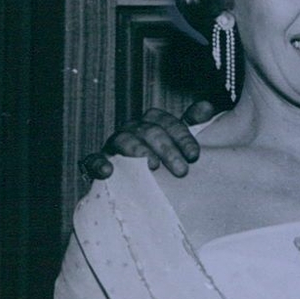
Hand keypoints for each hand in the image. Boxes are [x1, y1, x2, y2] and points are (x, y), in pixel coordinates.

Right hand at [81, 99, 217, 179]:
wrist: (139, 192)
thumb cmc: (163, 164)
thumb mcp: (179, 146)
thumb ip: (193, 126)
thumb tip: (206, 106)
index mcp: (150, 124)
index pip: (164, 120)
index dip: (181, 136)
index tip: (194, 155)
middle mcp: (131, 131)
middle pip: (147, 130)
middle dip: (167, 149)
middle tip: (183, 171)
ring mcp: (113, 147)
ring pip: (122, 140)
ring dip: (139, 151)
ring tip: (154, 167)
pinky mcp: (99, 165)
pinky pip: (93, 160)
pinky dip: (99, 164)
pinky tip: (109, 172)